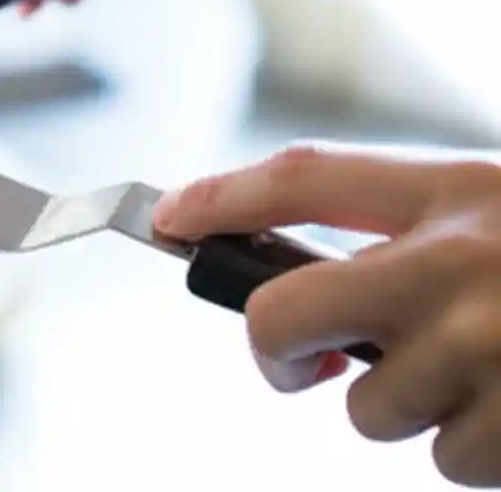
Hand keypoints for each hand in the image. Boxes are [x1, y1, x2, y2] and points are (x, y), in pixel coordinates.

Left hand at [153, 143, 500, 487]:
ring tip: (489, 369)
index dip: (220, 199)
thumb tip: (310, 281)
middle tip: (311, 359)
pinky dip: (475, 446)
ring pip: (367, 410)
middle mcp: (458, 261)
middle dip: (280, 351)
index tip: (170, 219)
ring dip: (412, 404)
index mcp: (459, 191)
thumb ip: (417, 231)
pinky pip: (442, 459)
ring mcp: (483, 346)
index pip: (304, 178)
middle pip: (281, 314)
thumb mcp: (500, 209)